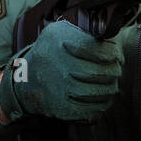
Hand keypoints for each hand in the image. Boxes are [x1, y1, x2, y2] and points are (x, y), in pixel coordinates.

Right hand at [0, 21, 122, 122]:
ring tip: (110, 83)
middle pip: (102, 72)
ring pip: (101, 92)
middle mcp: (60, 65)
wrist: (24, 79)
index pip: (99, 49)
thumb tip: (113, 36)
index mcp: (60, 41)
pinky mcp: (63, 108)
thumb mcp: (59, 31)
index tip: (116, 55)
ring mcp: (61, 88)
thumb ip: (84, 31)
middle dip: (115, 71)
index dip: (114, 53)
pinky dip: (102, 104)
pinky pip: (93, 110)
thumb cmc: (50, 52)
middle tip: (116, 69)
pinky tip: (102, 98)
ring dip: (111, 88)